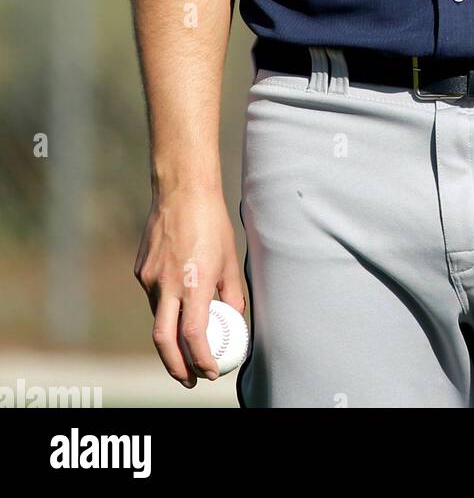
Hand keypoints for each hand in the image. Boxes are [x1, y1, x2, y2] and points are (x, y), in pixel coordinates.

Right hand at [134, 188, 245, 386]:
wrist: (182, 193)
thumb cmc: (212, 225)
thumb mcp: (230, 260)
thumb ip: (232, 295)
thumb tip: (234, 321)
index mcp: (194, 283)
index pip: (194, 336)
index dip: (202, 360)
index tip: (210, 373)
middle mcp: (168, 284)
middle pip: (164, 341)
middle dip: (175, 367)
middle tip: (189, 380)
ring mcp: (150, 278)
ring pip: (157, 319)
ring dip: (171, 337)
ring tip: (186, 344)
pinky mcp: (140, 271)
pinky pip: (152, 298)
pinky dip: (165, 307)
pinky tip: (177, 298)